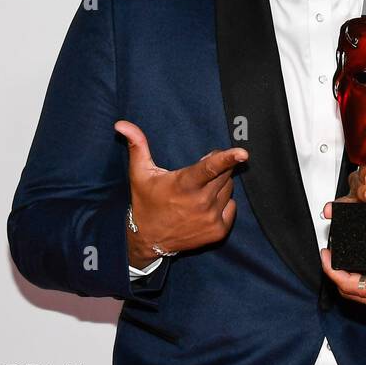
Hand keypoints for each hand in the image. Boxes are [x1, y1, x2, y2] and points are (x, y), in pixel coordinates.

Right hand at [114, 119, 246, 265]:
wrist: (148, 240)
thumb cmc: (146, 202)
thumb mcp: (140, 173)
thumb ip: (137, 145)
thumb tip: (121, 124)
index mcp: (184, 185)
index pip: (210, 168)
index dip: (228, 158)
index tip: (243, 153)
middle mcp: (200, 202)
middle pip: (224, 174)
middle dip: (217, 168)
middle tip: (199, 174)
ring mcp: (211, 218)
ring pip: (229, 189)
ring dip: (219, 186)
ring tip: (198, 192)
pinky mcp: (218, 231)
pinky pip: (231, 207)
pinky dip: (222, 204)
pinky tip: (204, 207)